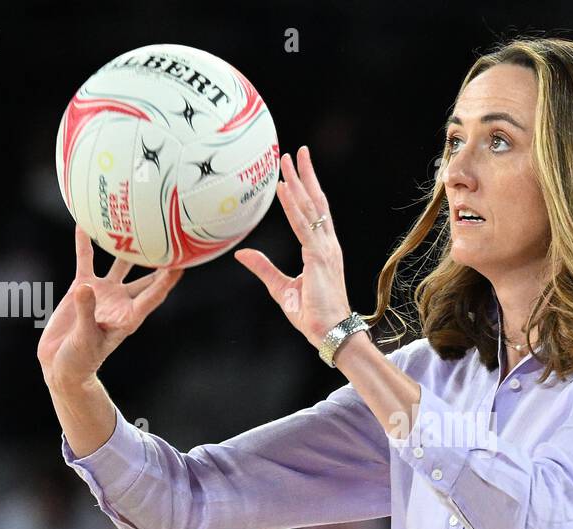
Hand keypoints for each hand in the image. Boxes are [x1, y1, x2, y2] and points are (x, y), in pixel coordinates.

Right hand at [36, 226, 183, 386]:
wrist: (61, 365)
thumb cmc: (80, 360)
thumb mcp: (85, 338)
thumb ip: (86, 312)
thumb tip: (85, 287)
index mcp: (129, 316)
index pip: (154, 294)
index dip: (169, 279)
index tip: (183, 262)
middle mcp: (121, 301)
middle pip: (146, 276)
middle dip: (158, 259)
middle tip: (171, 235)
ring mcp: (103, 293)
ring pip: (119, 264)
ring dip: (126, 245)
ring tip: (135, 221)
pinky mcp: (81, 288)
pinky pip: (85, 261)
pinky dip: (84, 244)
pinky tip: (84, 224)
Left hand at [234, 146, 351, 349]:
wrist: (330, 333)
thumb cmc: (312, 315)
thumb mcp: (281, 288)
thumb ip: (263, 267)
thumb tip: (242, 253)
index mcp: (322, 250)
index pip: (315, 212)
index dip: (306, 189)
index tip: (297, 169)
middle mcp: (327, 244)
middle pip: (316, 202)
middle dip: (306, 175)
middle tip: (296, 151)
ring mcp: (325, 249)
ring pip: (310, 207)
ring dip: (299, 181)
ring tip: (288, 159)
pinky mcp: (317, 257)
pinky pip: (302, 225)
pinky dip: (292, 205)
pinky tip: (284, 187)